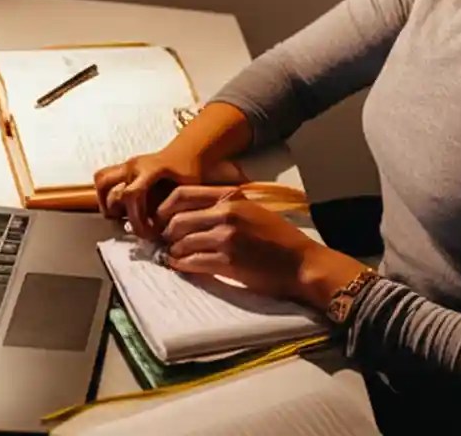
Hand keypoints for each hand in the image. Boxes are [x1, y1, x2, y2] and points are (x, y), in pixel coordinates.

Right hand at [93, 149, 246, 239]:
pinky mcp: (123, 168)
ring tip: (121, 219)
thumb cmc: (193, 171)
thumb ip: (180, 207)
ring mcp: (127, 164)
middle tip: (134, 227)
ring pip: (102, 181)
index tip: (148, 233)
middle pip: (111, 189)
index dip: (137, 218)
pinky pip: (104, 179)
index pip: (133, 195)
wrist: (190, 153)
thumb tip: (170, 230)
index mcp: (152, 168)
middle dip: (120, 214)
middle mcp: (135, 165)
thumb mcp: (192, 188)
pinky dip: (105, 195)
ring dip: (107, 203)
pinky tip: (120, 211)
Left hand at [156, 185, 366, 307]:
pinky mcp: (228, 262)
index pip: (182, 194)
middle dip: (165, 233)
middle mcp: (226, 214)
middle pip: (177, 219)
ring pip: (182, 242)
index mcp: (231, 197)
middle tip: (162, 241)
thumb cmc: (279, 238)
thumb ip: (225, 205)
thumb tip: (192, 212)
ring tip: (171, 255)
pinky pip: (192, 262)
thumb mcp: (252, 209)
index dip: (163, 208)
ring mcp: (226, 238)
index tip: (158, 218)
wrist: (301, 263)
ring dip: (172, 251)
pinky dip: (181, 265)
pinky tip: (179, 266)